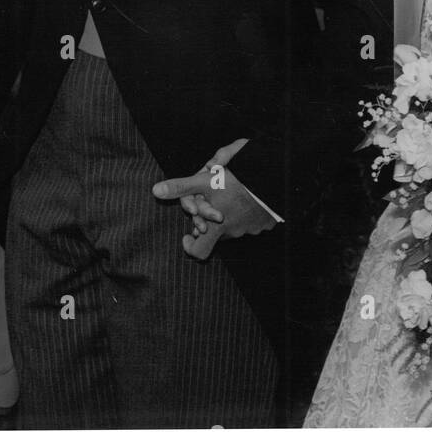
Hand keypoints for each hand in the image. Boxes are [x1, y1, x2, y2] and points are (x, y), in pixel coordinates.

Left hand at [151, 138, 274, 259]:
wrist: (276, 179)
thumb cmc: (240, 181)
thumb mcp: (206, 181)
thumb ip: (181, 187)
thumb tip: (155, 191)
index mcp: (217, 228)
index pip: (199, 252)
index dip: (191, 247)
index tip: (187, 236)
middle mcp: (233, 232)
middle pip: (215, 234)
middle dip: (210, 220)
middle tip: (210, 202)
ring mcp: (251, 228)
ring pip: (233, 225)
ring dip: (228, 214)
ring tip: (229, 193)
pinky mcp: (265, 222)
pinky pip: (251, 220)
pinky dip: (246, 211)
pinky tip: (247, 196)